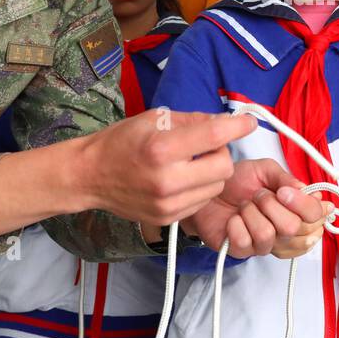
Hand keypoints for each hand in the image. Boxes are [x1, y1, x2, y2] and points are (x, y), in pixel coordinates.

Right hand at [68, 108, 256, 224]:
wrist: (89, 176)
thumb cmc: (121, 142)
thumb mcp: (154, 119)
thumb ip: (193, 121)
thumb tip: (225, 121)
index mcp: (162, 148)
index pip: (214, 135)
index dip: (237, 127)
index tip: (249, 122)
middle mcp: (167, 179)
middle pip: (223, 167)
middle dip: (221, 152)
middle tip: (206, 146)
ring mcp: (167, 204)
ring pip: (217, 187)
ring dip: (212, 172)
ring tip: (191, 163)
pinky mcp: (168, 219)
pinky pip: (202, 201)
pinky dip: (200, 189)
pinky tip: (182, 180)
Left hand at [188, 158, 326, 257]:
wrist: (208, 189)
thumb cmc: (237, 181)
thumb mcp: (264, 170)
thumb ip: (286, 179)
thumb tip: (306, 191)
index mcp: (298, 210)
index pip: (317, 217)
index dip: (303, 205)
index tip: (284, 191)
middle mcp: (286, 231)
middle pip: (295, 228)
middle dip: (272, 205)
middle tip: (258, 195)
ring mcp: (266, 245)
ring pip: (268, 235)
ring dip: (251, 213)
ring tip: (244, 206)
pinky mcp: (244, 252)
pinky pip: (245, 242)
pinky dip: (235, 224)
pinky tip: (233, 220)